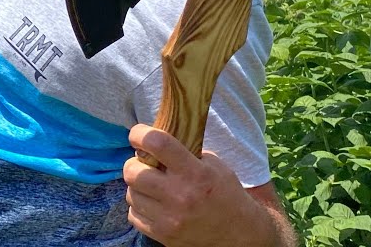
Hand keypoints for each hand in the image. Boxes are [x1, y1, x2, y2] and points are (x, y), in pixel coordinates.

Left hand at [124, 124, 269, 246]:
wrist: (240, 235)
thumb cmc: (226, 195)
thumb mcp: (215, 166)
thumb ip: (186, 152)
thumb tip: (154, 141)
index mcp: (195, 173)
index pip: (157, 143)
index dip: (140, 134)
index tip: (138, 134)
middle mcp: (180, 196)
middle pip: (132, 172)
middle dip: (134, 164)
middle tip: (143, 164)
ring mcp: (169, 219)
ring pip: (130, 194)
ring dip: (138, 187)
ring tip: (152, 187)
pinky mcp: (163, 236)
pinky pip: (133, 215)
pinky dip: (140, 208)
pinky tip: (154, 205)